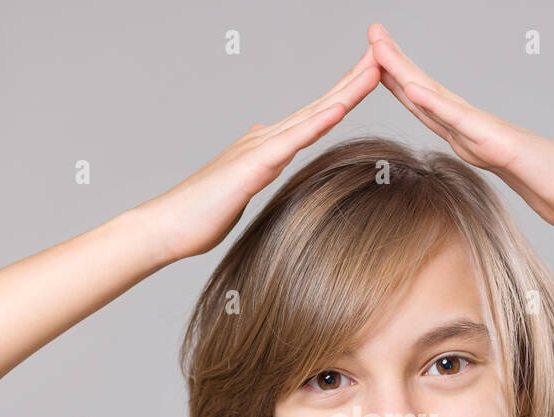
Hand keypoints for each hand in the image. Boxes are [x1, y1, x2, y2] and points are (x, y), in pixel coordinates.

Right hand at [147, 47, 380, 262]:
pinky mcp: (252, 167)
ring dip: (345, 91)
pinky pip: (291, 142)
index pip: (315, 114)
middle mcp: (265, 138)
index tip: (372, 75)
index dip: (344, 92)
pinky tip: (339, 108)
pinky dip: (317, 123)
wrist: (168, 226)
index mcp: (268, 145)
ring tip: (375, 69)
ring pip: (312, 114)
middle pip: (320, 103)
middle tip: (386, 53)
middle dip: (354, 78)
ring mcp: (259, 149)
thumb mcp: (240, 182)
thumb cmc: (200, 212)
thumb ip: (256, 161)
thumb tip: (263, 140)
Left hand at [367, 23, 553, 232]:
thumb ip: (506, 175)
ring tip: (378, 47)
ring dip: (404, 72)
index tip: (376, 66)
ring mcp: (489, 134)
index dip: (403, 86)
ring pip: (436, 99)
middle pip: (427, 94)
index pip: (431, 109)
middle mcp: (479, 131)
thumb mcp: (521, 186)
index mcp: (478, 140)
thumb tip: (501, 173)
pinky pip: (461, 122)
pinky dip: (433, 104)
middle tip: (371, 35)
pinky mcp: (501, 145)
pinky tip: (410, 87)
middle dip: (395, 65)